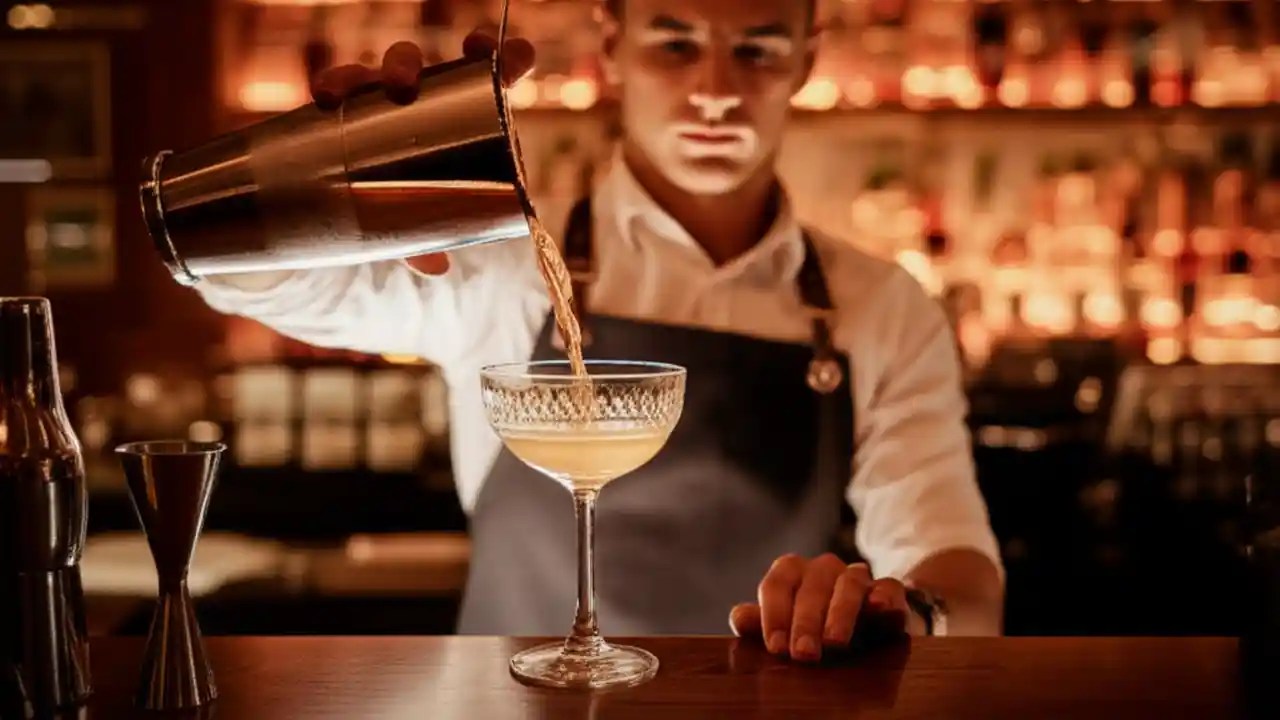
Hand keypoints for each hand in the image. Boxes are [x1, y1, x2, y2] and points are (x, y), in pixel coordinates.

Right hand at [309, 29, 535, 275]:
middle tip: (406, 83)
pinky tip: (324, 96)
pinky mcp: (344, 104)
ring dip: (381, 69)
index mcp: (457, 114)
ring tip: (382, 90)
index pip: (490, 73)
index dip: (507, 56)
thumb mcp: (415, 223)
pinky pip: (339, 84)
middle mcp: (420, 96)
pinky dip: (332, 84)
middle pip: (425, 64)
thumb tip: (437, 268)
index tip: (516, 55)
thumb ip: (424, 239)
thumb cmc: (397, 201)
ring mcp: (382, 96)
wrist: (338, 201)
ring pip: (383, 67)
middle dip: (413, 61)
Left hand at [729, 554, 922, 662]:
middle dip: (806, 623)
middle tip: (804, 654)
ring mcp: (856, 576)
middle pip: (811, 588)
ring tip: (835, 642)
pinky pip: (888, 587)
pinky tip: (879, 607)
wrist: (863, 622)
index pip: (777, 585)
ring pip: (848, 585)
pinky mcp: (887, 590)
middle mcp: (823, 568)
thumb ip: (762, 622)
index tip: (776, 647)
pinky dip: (884, 596)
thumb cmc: (813, 624)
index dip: (774, 615)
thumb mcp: (786, 625)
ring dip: (841, 613)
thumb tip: (739, 618)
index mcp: (792, 572)